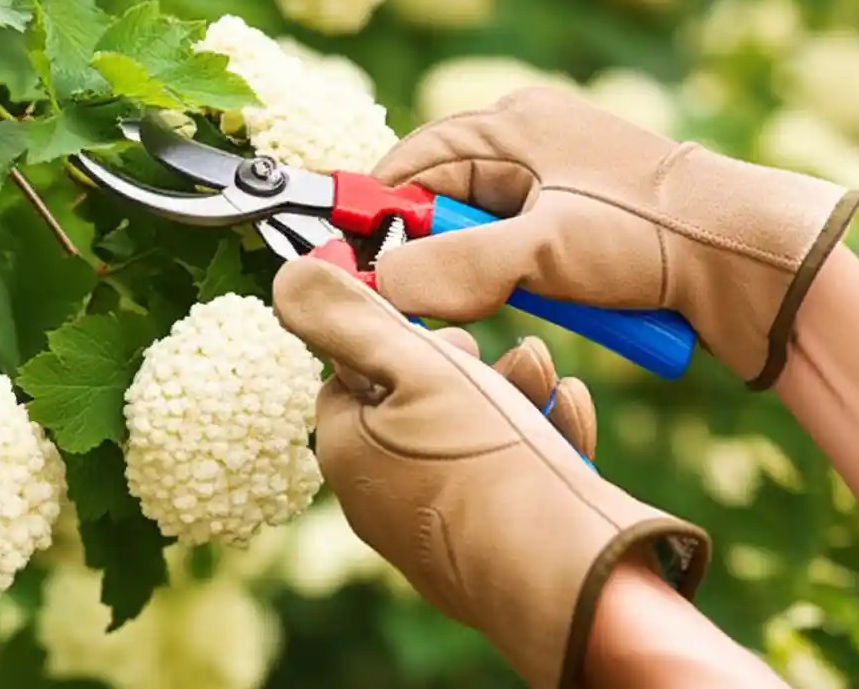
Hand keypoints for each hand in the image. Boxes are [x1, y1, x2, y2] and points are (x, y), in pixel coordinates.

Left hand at [271, 257, 709, 688]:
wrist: (567, 579)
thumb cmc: (487, 466)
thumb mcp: (415, 368)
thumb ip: (352, 320)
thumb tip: (289, 278)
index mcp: (348, 454)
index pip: (346, 380)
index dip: (390, 343)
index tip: (436, 329)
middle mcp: (381, 501)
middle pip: (412, 409)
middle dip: (462, 367)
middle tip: (495, 348)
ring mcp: (436, 533)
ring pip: (467, 443)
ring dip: (508, 394)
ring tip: (545, 369)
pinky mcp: (491, 554)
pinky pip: (507, 485)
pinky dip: (539, 441)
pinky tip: (569, 407)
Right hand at [371, 87, 858, 388]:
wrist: (750, 266)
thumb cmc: (650, 237)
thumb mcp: (541, 251)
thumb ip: (451, 266)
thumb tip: (378, 286)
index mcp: (513, 125)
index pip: (411, 166)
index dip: (378, 217)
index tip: (358, 270)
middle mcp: (529, 144)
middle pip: (442, 204)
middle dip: (435, 255)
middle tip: (433, 302)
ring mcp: (556, 185)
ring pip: (479, 235)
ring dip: (483, 277)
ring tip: (508, 302)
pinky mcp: (579, 223)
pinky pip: (519, 254)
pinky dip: (519, 285)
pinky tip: (542, 304)